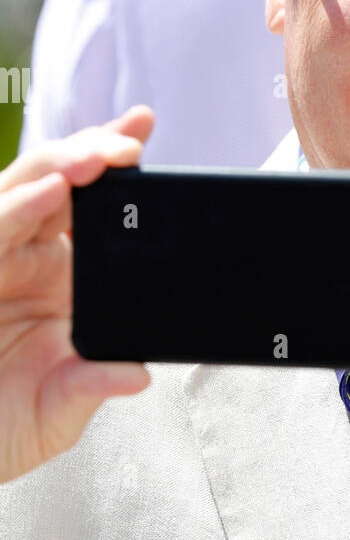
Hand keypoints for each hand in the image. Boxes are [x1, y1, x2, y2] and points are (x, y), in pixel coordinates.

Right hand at [0, 106, 155, 482]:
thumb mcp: (57, 414)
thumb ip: (91, 387)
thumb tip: (137, 375)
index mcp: (60, 279)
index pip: (90, 205)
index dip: (111, 162)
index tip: (142, 126)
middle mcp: (23, 259)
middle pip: (54, 183)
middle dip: (89, 154)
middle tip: (126, 143)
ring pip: (18, 193)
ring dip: (57, 170)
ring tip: (95, 161)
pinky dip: (18, 208)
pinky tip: (49, 194)